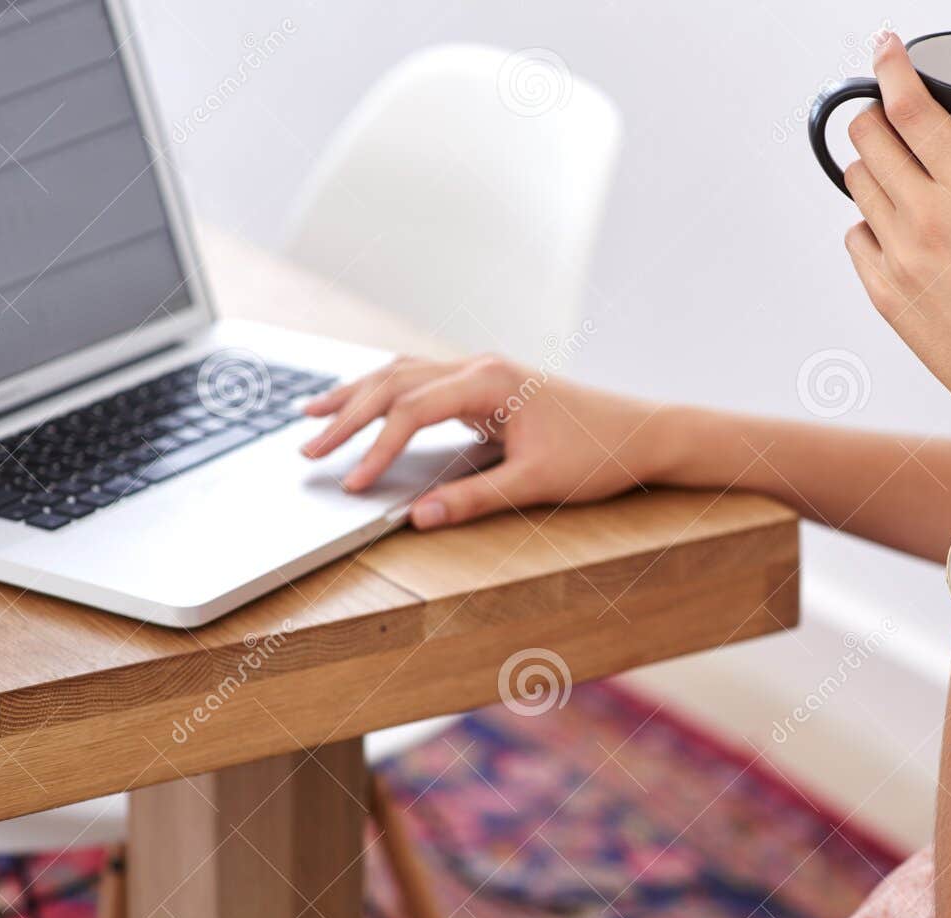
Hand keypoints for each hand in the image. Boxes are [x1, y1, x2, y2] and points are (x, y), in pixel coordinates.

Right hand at [300, 354, 669, 529]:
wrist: (642, 434)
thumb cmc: (599, 454)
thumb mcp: (535, 484)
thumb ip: (473, 500)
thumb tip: (418, 518)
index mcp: (489, 382)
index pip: (411, 411)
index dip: (374, 448)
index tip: (352, 483)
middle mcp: (480, 367)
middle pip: (394, 382)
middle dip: (346, 415)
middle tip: (307, 450)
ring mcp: (482, 372)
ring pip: (402, 374)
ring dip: (357, 394)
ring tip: (311, 414)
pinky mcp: (487, 385)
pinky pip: (421, 379)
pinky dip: (386, 392)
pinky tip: (364, 402)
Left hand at [842, 33, 950, 441]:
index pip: (909, 109)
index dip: (889, 66)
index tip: (885, 45)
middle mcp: (927, 222)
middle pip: (865, 137)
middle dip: (875, 114)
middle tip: (899, 114)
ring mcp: (898, 262)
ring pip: (856, 184)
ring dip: (872, 166)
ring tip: (902, 168)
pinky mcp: (884, 296)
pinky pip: (855, 237)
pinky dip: (870, 222)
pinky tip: (899, 225)